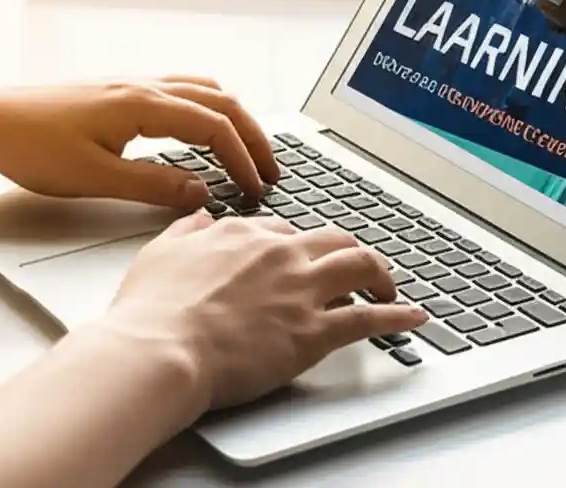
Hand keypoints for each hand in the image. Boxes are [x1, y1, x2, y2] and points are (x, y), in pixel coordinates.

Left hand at [0, 76, 279, 208]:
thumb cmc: (32, 147)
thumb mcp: (97, 178)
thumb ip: (154, 186)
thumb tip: (200, 192)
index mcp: (143, 104)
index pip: (214, 126)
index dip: (243, 159)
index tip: (256, 189)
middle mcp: (143, 86)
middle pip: (219, 101)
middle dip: (251, 135)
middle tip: (270, 169)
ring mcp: (130, 85)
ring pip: (201, 90)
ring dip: (231, 118)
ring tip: (245, 149)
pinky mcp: (116, 92)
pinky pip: (178, 91)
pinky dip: (205, 109)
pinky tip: (197, 132)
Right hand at [101, 212, 428, 410]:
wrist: (161, 349)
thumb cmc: (153, 310)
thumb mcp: (161, 252)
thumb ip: (186, 230)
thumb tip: (200, 215)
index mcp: (243, 235)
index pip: (283, 229)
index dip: (296, 245)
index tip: (299, 258)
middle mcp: (279, 254)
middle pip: (332, 239)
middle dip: (348, 250)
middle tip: (354, 267)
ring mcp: (301, 290)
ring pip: (360, 264)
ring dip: (380, 273)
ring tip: (388, 286)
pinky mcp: (314, 331)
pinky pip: (369, 317)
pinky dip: (397, 316)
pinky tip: (412, 317)